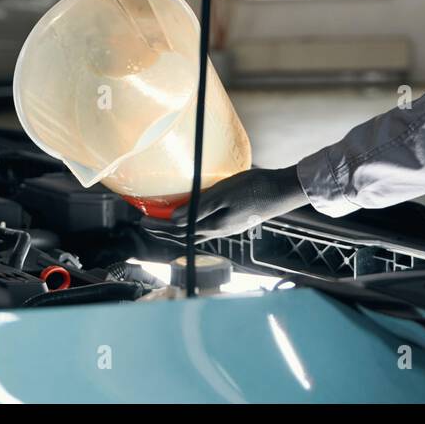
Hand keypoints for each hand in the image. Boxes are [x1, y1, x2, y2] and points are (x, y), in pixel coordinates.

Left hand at [141, 166, 308, 241]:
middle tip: (146, 224)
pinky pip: (205, 227)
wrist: (283, 191)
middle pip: (184, 235)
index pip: (178, 230)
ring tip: (164, 224)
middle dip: (163, 231)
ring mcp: (227, 227)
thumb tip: (174, 221)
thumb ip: (198, 208)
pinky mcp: (234, 221)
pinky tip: (193, 218)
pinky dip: (191, 225)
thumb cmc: (254, 188)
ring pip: (195, 233)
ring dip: (177, 229)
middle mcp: (218, 230)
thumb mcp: (223, 194)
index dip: (159, 227)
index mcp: (213, 226)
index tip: (142, 221)